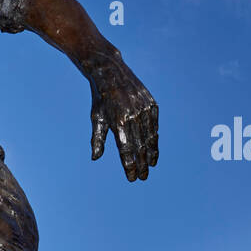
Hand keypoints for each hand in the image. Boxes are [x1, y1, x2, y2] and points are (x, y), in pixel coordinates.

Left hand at [88, 53, 157, 181]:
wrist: (111, 72)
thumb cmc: (100, 99)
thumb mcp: (96, 118)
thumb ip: (98, 139)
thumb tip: (95, 158)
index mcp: (118, 122)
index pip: (126, 150)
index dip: (129, 166)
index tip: (131, 178)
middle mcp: (133, 116)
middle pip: (140, 147)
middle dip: (141, 165)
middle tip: (142, 178)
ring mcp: (144, 110)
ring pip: (150, 138)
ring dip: (150, 155)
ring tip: (149, 168)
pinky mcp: (152, 105)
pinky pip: (155, 126)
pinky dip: (155, 140)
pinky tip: (153, 151)